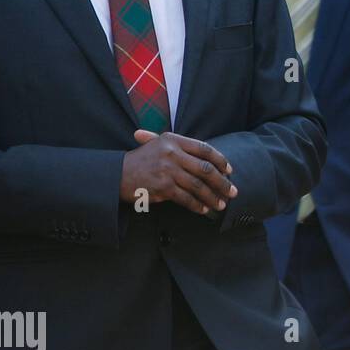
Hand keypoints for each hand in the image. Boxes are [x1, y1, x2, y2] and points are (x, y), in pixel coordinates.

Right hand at [120, 130, 236, 215]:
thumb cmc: (142, 160)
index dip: (220, 160)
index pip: (204, 149)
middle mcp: (172, 153)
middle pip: (205, 169)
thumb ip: (182, 149)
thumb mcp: (158, 145)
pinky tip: (204, 209)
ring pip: (198, 186)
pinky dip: (197, 205)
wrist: (117, 174)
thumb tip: (213, 163)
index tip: (229, 170)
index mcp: (173, 140)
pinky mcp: (163, 187)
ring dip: (212, 197)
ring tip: (221, 204)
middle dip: (222, 182)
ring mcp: (167, 170)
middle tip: (232, 191)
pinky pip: (186, 198)